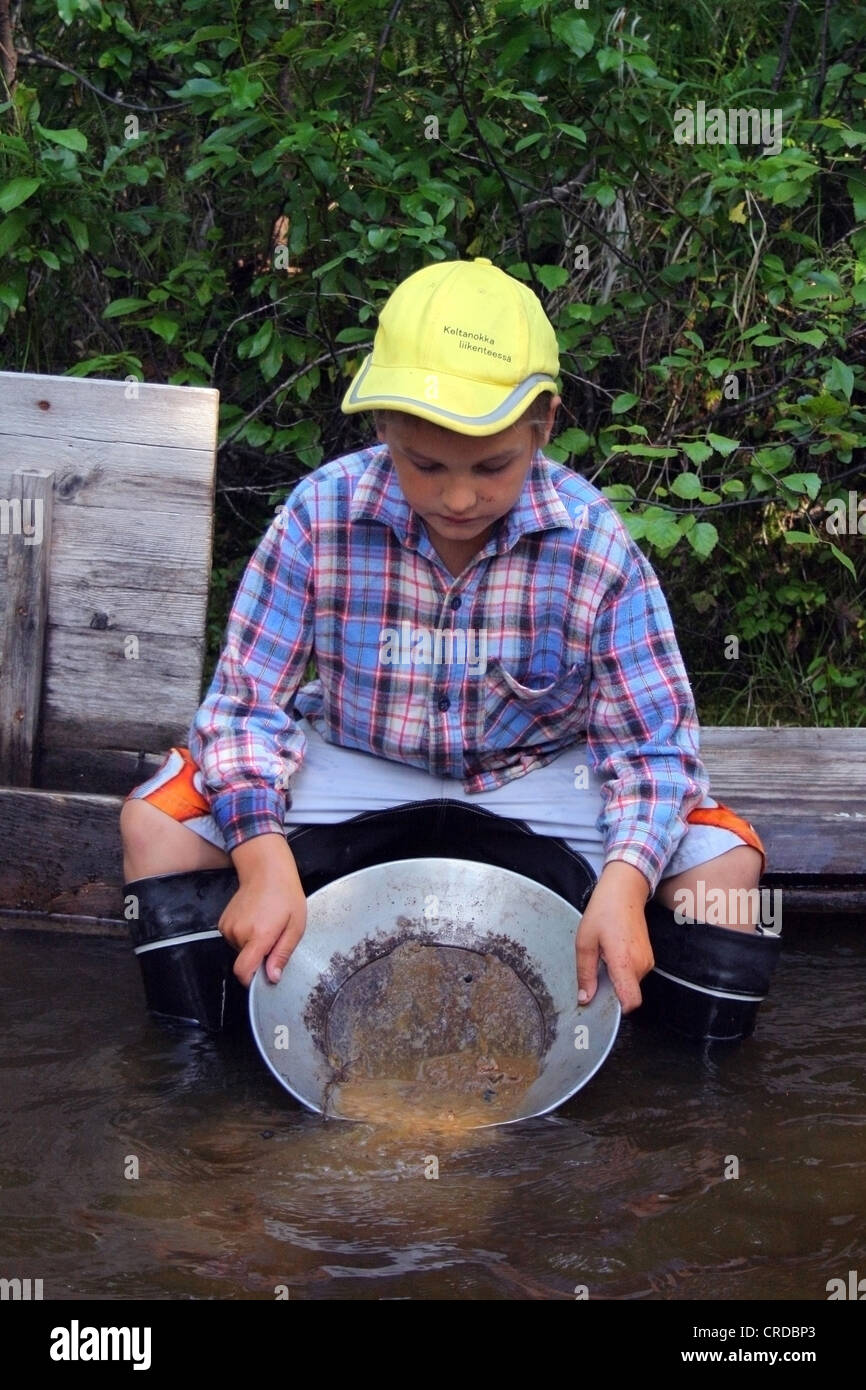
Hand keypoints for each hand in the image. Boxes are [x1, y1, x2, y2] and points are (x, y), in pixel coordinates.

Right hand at [220, 834, 306, 986]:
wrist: (266, 871)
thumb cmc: (285, 896)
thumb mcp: (296, 926)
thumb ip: (282, 954)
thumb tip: (272, 977)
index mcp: (258, 935)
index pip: (243, 970)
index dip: (251, 980)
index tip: (262, 976)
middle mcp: (239, 932)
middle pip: (245, 961)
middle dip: (260, 956)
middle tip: (274, 936)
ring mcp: (228, 926)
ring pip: (240, 951)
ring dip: (252, 945)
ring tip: (265, 924)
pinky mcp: (223, 923)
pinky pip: (235, 940)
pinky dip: (244, 936)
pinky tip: (255, 920)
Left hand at [576, 861, 653, 1012]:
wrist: (624, 892)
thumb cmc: (603, 913)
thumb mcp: (585, 943)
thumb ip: (585, 973)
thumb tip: (585, 999)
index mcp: (625, 962)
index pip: (631, 1001)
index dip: (618, 1008)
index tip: (601, 1002)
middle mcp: (641, 965)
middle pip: (627, 993)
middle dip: (611, 988)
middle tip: (596, 968)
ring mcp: (648, 961)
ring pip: (630, 984)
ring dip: (616, 977)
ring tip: (604, 956)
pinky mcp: (649, 957)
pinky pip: (634, 974)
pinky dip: (622, 970)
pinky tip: (612, 952)